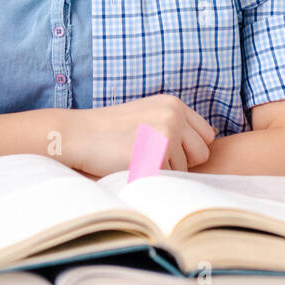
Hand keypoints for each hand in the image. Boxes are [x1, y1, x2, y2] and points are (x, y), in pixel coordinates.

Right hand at [63, 94, 216, 177]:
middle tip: (149, 155)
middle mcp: (174, 115)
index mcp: (173, 104)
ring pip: (185, 170)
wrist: (77, 135)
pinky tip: (131, 165)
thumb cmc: (109, 130)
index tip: (165, 149)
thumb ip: (174, 123)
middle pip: (201, 154)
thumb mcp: (146, 115)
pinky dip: (151, 178)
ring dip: (164, 171)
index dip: (188, 148)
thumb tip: (207, 143)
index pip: (206, 136)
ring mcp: (166, 134)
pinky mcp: (155, 154)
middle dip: (181, 161)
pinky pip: (167, 180)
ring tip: (136, 157)